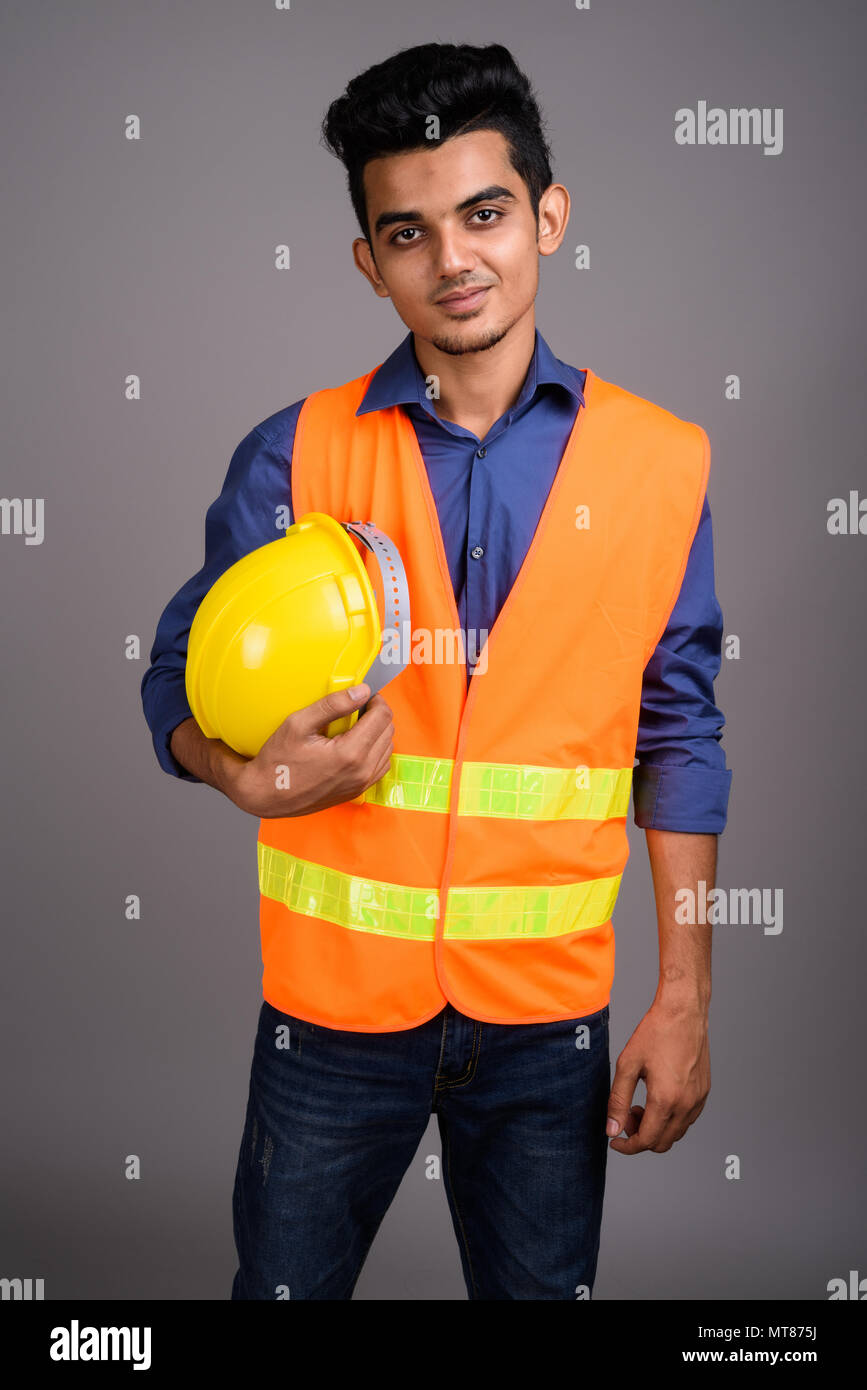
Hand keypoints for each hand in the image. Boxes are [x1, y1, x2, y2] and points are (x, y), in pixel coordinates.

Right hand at [228, 684, 393, 817]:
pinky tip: (355, 744)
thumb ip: (333, 705)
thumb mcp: (299, 724)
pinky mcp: (358, 791)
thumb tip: (361, 691)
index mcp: (350, 753)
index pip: (382, 717)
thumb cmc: (278, 761)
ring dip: (377, 732)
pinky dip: (374, 750)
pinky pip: (380, 766)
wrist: (266, 795)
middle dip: (377, 714)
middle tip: (357, 707)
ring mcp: (361, 784)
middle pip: (388, 731)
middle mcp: (361, 771)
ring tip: (354, 725)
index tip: (364, 694)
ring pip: (387, 748)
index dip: (376, 699)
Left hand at [605, 998, 709, 1153]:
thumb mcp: (628, 1064)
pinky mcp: (704, 1092)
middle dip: (640, 1137)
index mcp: (666, 1099)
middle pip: (662, 1143)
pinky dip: (671, 1120)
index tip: (615, 1141)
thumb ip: (618, 1101)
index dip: (627, 1146)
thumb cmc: (655, 1033)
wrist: (683, 1012)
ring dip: (656, 1129)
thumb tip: (612, 1130)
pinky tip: (658, 1099)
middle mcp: (686, 1104)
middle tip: (627, 1115)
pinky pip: (688, 1120)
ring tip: (641, 1105)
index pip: (646, 1141)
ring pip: (676, 1133)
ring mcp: (698, 1099)